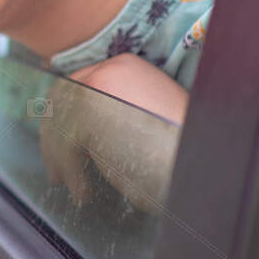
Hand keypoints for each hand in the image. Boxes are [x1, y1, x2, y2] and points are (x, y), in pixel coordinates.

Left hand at [37, 54, 188, 213]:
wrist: (203, 158)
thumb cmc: (180, 148)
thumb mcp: (145, 119)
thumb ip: (117, 115)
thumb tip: (85, 133)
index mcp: (125, 66)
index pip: (79, 85)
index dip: (67, 115)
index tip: (62, 142)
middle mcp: (110, 68)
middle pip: (62, 100)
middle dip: (54, 135)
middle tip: (56, 168)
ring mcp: (98, 86)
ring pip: (61, 122)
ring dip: (59, 156)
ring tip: (64, 182)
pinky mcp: (90, 111)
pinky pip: (67, 146)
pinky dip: (72, 173)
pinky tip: (83, 192)